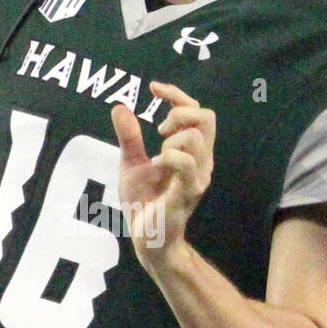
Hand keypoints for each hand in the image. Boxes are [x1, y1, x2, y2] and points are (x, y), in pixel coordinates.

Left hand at [110, 80, 214, 270]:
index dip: (177, 95)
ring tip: (157, 158)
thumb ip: (129, 137)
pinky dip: (169, 156)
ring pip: (196, 137)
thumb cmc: (143, 203)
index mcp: (192, 152)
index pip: (197, 112)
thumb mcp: (131, 164)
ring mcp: (197, 177)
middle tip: (158, 132)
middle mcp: (201, 162)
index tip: (154, 89)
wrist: (146, 238)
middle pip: (206, 118)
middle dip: (179, 113)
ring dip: (170, 140)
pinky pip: (186, 163)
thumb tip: (120, 107)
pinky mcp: (188, 192)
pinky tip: (156, 164)